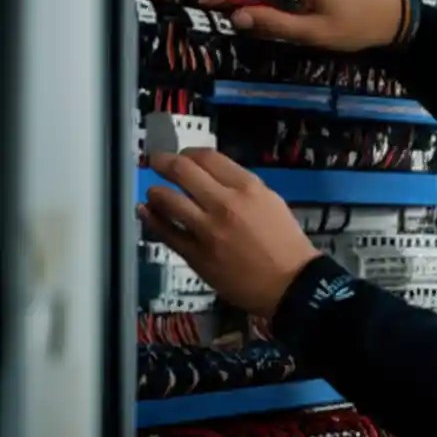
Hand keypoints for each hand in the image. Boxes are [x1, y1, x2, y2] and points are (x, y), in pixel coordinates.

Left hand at [137, 149, 321, 317]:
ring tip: (155, 193)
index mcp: (248, 188)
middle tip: (156, 162)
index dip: (188, 153)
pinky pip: (164, 232)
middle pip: (182, 170)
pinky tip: (145, 211)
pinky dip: (150, 218)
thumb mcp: (271, 202)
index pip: (207, 157)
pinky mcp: (195, 254)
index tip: (182, 157)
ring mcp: (206, 230)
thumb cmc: (285, 242)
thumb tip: (212, 179)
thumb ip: (241, 188)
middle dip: (163, 162)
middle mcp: (224, 203)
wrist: (290, 283)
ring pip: (166, 199)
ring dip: (156, 192)